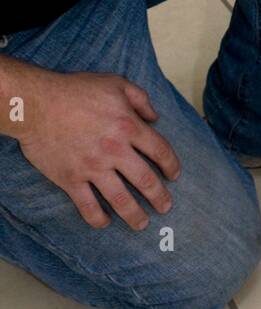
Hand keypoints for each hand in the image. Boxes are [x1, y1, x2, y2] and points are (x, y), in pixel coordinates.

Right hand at [16, 69, 180, 230]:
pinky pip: (87, 205)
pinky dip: (97, 218)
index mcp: (129, 126)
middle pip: (145, 180)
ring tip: (142, 224)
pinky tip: (105, 223)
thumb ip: (140, 99)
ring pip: (120, 199)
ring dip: (134, 215)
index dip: (171, 165)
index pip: (160, 151)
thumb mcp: (115, 83)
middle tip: (165, 207)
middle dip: (159, 197)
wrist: (37, 105)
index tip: (174, 175)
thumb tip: (155, 117)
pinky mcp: (71, 179)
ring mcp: (93, 168)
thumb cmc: (76, 90)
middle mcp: (115, 151)